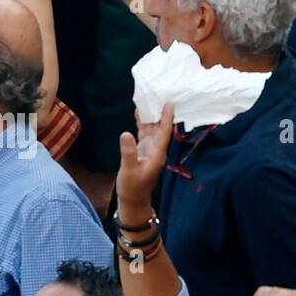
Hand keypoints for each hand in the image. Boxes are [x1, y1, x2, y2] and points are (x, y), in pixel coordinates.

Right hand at [116, 102, 173, 216]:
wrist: (132, 200)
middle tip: (159, 95)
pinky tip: (138, 113)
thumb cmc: (132, 188)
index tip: (170, 103)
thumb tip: (126, 133)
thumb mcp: (129, 170)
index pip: (164, 133)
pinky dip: (141, 123)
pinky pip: (143, 133)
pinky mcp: (141, 151)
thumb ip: (128, 152)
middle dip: (160, 112)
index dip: (167, 118)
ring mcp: (149, 150)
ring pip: (152, 129)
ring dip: (151, 115)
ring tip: (149, 99)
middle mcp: (156, 150)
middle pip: (160, 127)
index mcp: (157, 154)